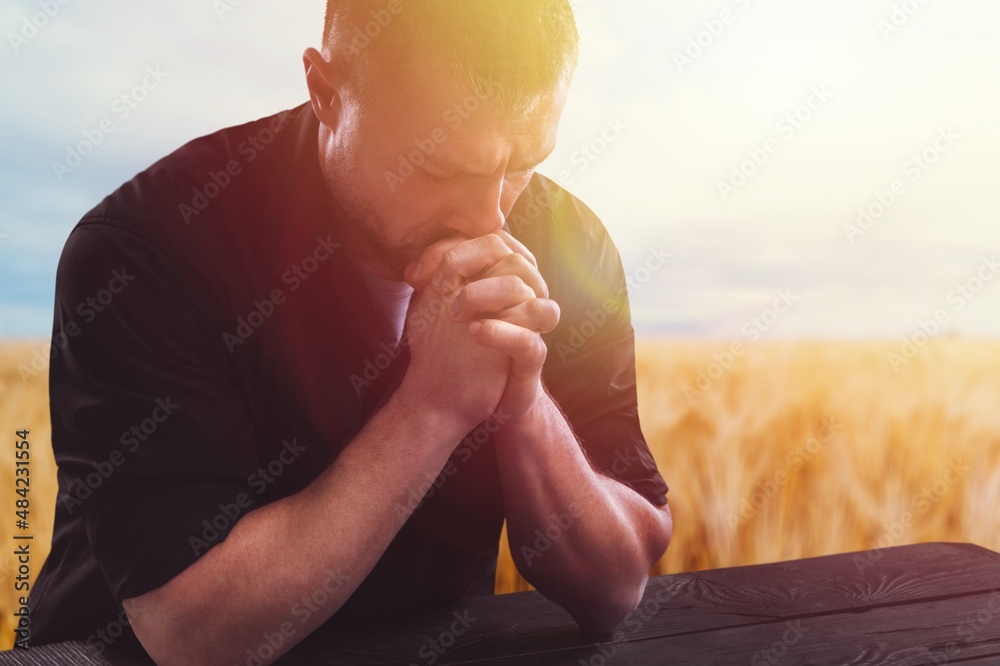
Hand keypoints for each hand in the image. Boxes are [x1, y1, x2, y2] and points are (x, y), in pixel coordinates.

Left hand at [406, 232, 559, 420]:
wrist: (457, 397)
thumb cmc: (449, 345)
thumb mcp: (434, 309)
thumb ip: (430, 281)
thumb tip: (414, 269)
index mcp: (503, 277)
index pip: (492, 240)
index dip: (454, 249)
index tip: (418, 275)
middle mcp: (524, 295)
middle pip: (512, 257)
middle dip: (467, 265)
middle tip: (439, 289)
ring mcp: (531, 325)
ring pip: (524, 290)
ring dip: (483, 294)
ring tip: (454, 314)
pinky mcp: (531, 357)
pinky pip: (529, 339)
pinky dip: (501, 332)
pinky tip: (474, 332)